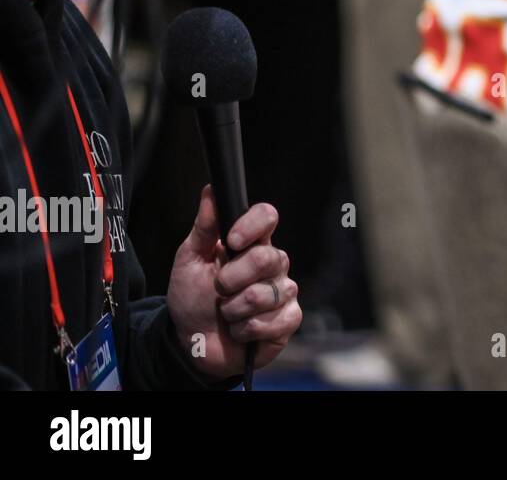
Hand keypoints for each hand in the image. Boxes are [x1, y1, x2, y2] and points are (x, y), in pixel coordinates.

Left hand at [167, 185, 301, 378]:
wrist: (192, 343)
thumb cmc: (192, 298)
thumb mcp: (189, 261)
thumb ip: (203, 228)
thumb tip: (210, 191)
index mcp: (251, 243)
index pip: (267, 216)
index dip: (252, 226)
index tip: (230, 241)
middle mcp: (273, 264)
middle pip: (266, 258)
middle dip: (231, 279)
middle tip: (218, 289)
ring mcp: (283, 291)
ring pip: (265, 294)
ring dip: (234, 310)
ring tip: (227, 314)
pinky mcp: (289, 320)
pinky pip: (276, 321)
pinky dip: (248, 330)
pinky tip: (241, 330)